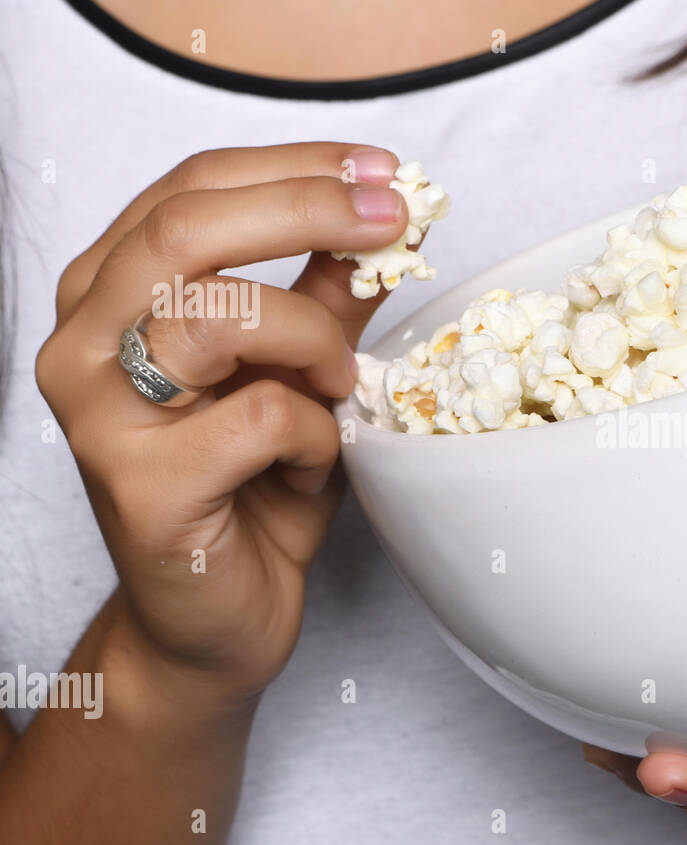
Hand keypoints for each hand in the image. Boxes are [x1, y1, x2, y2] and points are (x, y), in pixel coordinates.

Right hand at [36, 143, 410, 703]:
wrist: (214, 623)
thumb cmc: (253, 492)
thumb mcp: (301, 376)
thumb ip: (324, 298)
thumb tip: (380, 221)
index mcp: (111, 294)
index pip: (192, 188)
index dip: (297, 169)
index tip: (384, 173)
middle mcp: (81, 340)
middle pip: (189, 228)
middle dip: (311, 211)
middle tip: (395, 225)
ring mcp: (97, 413)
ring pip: (220, 314)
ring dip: (314, 342)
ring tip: (340, 387)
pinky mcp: (136, 483)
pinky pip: (259, 415)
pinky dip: (315, 433)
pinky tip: (313, 464)